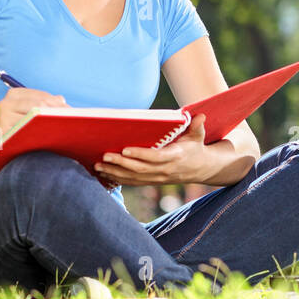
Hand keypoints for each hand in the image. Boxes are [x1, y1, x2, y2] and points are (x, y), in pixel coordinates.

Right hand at [0, 87, 66, 139]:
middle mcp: (7, 103)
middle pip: (38, 106)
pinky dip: (38, 134)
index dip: (58, 105)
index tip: (71, 112)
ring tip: (63, 128)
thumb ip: (43, 103)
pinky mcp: (3, 132)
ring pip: (33, 119)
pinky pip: (25, 132)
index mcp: (14, 94)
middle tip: (72, 121)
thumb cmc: (15, 124)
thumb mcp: (26, 109)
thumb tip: (62, 100)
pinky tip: (49, 137)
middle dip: (56, 113)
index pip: (42, 97)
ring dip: (49, 122)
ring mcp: (3, 118)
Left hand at [93, 114, 210, 187]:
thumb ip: (197, 127)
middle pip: (140, 169)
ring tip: (98, 166)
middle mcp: (164, 170)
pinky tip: (105, 174)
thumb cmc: (195, 148)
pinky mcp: (152, 181)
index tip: (125, 149)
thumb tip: (200, 116)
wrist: (200, 169)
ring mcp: (157, 178)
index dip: (140, 154)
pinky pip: (133, 182)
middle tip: (104, 156)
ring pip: (134, 178)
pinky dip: (118, 179)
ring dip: (115, 173)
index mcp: (174, 157)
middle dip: (121, 164)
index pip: (155, 157)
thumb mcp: (198, 136)